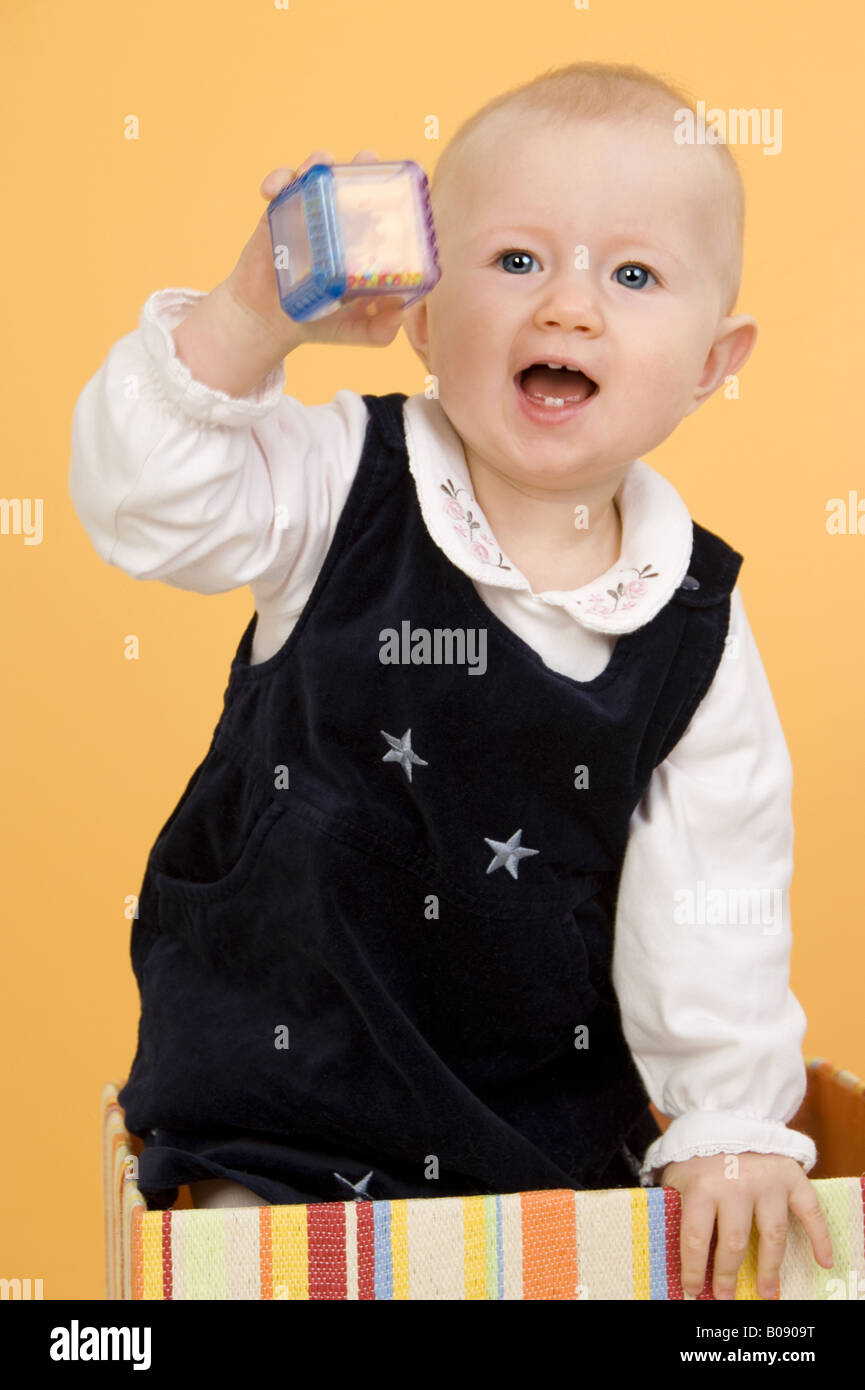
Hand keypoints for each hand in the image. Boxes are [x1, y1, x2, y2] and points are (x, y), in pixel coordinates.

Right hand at [222, 150, 411, 352]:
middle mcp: (341, 220)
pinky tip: (271, 191)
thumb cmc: (319, 322)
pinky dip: (277, 179)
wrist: (270, 323)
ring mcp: (310, 212)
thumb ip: (379, 331)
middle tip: (366, 160)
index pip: (386, 207)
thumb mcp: (356, 330)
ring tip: (317, 167)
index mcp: (365, 240)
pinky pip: (280, 185)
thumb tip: (398, 317)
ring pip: (319, 173)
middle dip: (364, 163)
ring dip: (320, 162)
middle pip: (356, 179)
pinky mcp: (279, 212)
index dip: (397, 190)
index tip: (404, 182)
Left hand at [658, 1151, 833, 1299]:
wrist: (727, 1115)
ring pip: (771, 1236)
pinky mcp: (791, 1177)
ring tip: (768, 1292)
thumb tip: (668, 1249)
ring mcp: (767, 1182)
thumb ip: (674, 1207)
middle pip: (734, 1243)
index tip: (693, 1290)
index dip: (694, 1269)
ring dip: (770, 1269)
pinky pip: (810, 1211)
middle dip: (728, 1275)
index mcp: (702, 1186)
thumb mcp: (676, 1176)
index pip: (695, 1238)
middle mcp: (736, 1185)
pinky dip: (820, 1237)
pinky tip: (823, 1261)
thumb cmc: (698, 1154)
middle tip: (725, 1297)